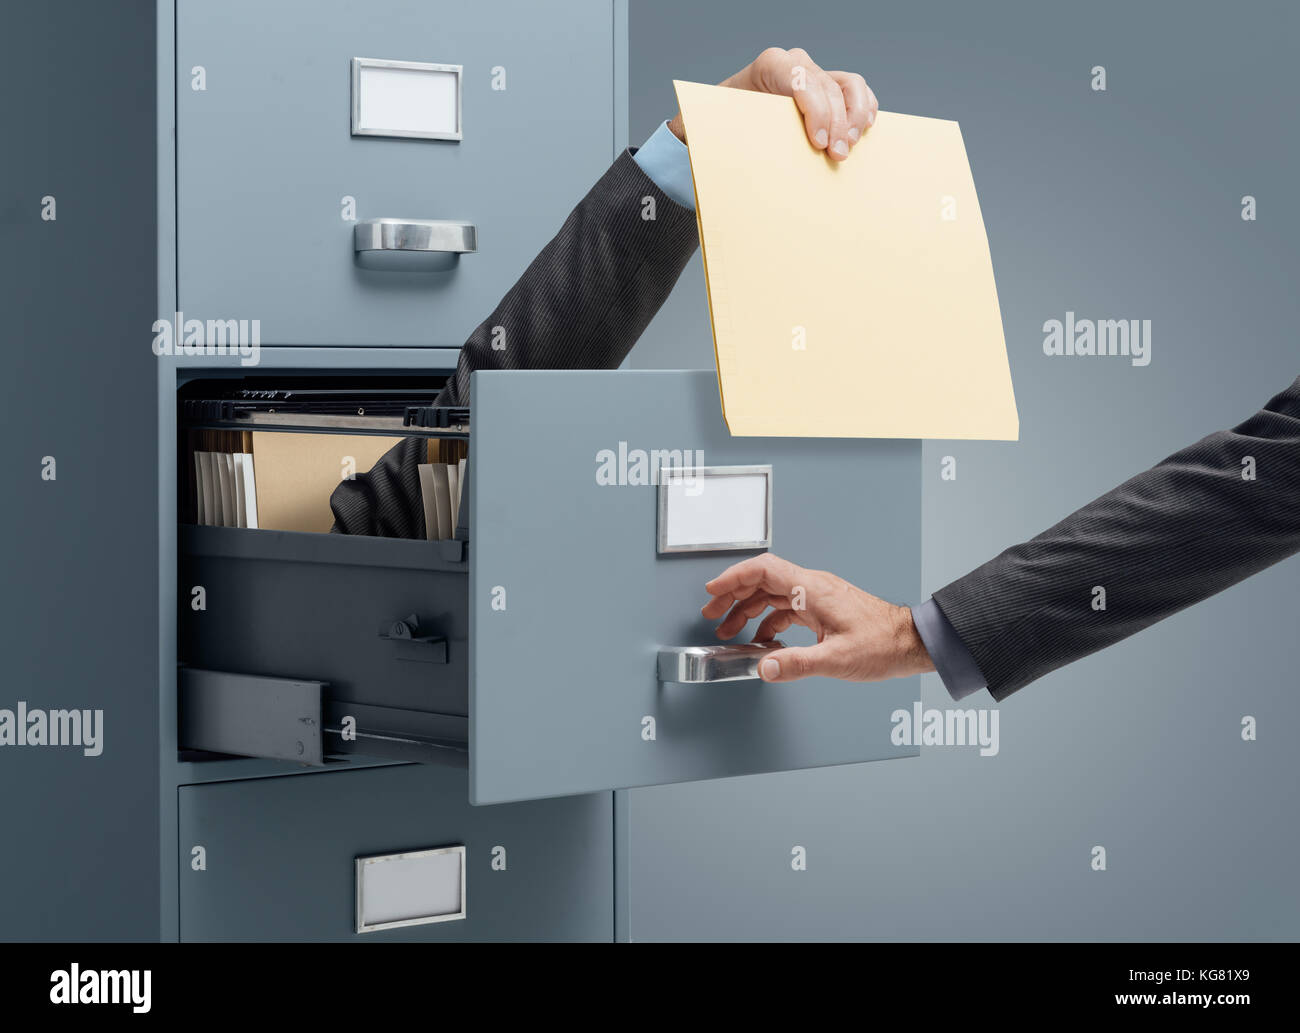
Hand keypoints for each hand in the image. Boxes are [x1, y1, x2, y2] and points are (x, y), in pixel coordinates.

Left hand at [668, 46, 877, 161]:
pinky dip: (864, 107)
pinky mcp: (829, 87)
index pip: (799, 79)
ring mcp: (815, 73)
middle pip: (827, 87)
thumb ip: (726, 128)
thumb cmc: (725, 124)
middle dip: (837, 123)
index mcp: (769, 65)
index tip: (818, 143)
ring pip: (849, 84)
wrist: (730, 120)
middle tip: (836, 156)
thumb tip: (715, 144)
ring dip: (855, 116)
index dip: (815, 110)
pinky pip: (857, 90)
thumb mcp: (720, 124)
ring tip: (848, 146)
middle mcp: (795, 63)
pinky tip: (863, 129)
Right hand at [702, 553, 933, 683]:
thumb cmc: (884, 644)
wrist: (912, 642)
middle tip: (712, 613)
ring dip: (748, 610)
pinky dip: (768, 621)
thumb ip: (797, 664)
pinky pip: (786, 608)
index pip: (763, 570)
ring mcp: (818, 597)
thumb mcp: (837, 659)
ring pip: (772, 595)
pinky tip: (763, 642)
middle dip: (733, 595)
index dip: (733, 578)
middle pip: (762, 581)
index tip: (713, 591)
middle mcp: (812, 587)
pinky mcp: (823, 609)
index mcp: (812, 589)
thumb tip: (764, 668)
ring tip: (729, 629)